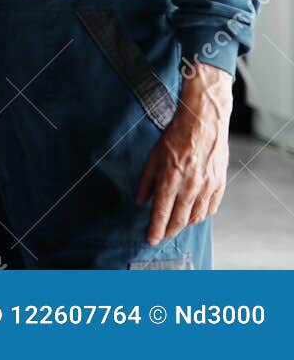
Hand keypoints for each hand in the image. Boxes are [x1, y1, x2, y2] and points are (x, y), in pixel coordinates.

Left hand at [138, 61, 231, 244]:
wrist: (203, 122)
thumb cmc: (175, 137)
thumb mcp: (152, 157)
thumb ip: (146, 182)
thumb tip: (141, 201)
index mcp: (170, 180)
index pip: (161, 213)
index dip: (155, 229)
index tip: (150, 239)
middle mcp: (190, 186)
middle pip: (179, 220)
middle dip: (169, 231)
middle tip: (161, 237)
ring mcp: (207, 186)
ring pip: (196, 217)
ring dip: (185, 225)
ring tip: (175, 226)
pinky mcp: (220, 183)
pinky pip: (211, 208)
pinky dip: (201, 215)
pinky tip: (193, 215)